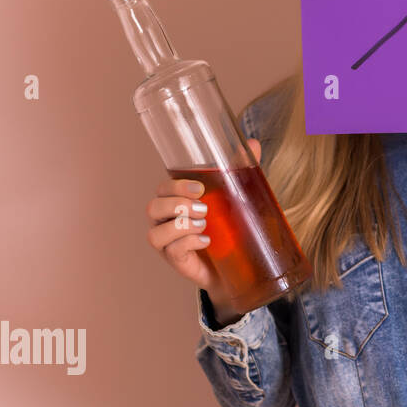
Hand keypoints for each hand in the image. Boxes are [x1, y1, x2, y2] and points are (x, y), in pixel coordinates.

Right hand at [145, 139, 260, 321]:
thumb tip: (252, 143)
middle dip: (177, 204)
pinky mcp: (176, 261)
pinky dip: (188, 243)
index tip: (199, 188)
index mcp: (176, 201)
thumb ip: (241, 170)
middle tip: (205, 207)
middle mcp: (166, 221)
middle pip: (154, 207)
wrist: (239, 263)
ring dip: (180, 226)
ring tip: (205, 225)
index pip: (163, 188)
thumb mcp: (238, 196)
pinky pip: (171, 251)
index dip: (175, 186)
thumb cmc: (231, 225)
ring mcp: (168, 243)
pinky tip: (206, 241)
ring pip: (155, 232)